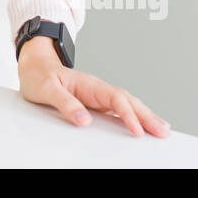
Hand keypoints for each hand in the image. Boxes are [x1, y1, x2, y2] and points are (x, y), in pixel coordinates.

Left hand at [17, 36, 169, 137]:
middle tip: (164, 131)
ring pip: (127, 105)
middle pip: (128, 101)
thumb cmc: (39, 75)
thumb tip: (84, 120)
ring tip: (161, 129)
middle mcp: (97, 89)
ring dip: (145, 116)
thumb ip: (65, 103)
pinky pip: (119, 110)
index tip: (138, 130)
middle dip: (147, 116)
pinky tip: (142, 126)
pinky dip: (134, 117)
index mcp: (89, 84)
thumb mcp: (47, 89)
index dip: (128, 115)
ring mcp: (98, 96)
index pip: (115, 99)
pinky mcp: (95, 103)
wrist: (33, 66)